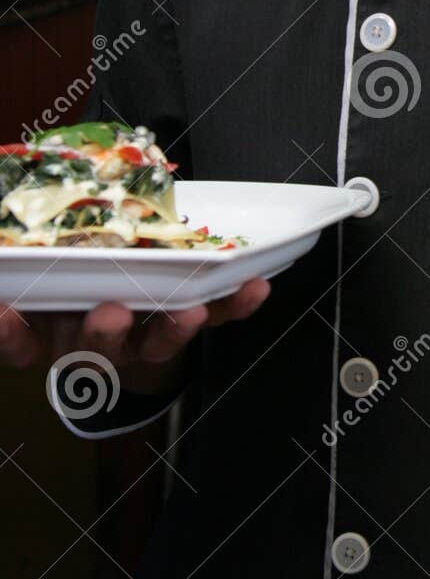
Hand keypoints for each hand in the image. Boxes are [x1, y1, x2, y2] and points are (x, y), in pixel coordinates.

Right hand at [0, 278, 270, 394]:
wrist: (123, 308)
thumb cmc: (76, 282)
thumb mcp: (51, 272)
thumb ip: (33, 259)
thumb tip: (11, 231)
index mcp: (52, 328)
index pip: (22, 342)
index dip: (11, 333)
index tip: (4, 314)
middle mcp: (95, 339)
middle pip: (97, 347)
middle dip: (104, 332)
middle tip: (111, 316)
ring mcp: (144, 338)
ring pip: (157, 342)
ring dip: (174, 329)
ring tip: (192, 312)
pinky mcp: (189, 325)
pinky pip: (217, 319)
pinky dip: (236, 306)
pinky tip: (256, 288)